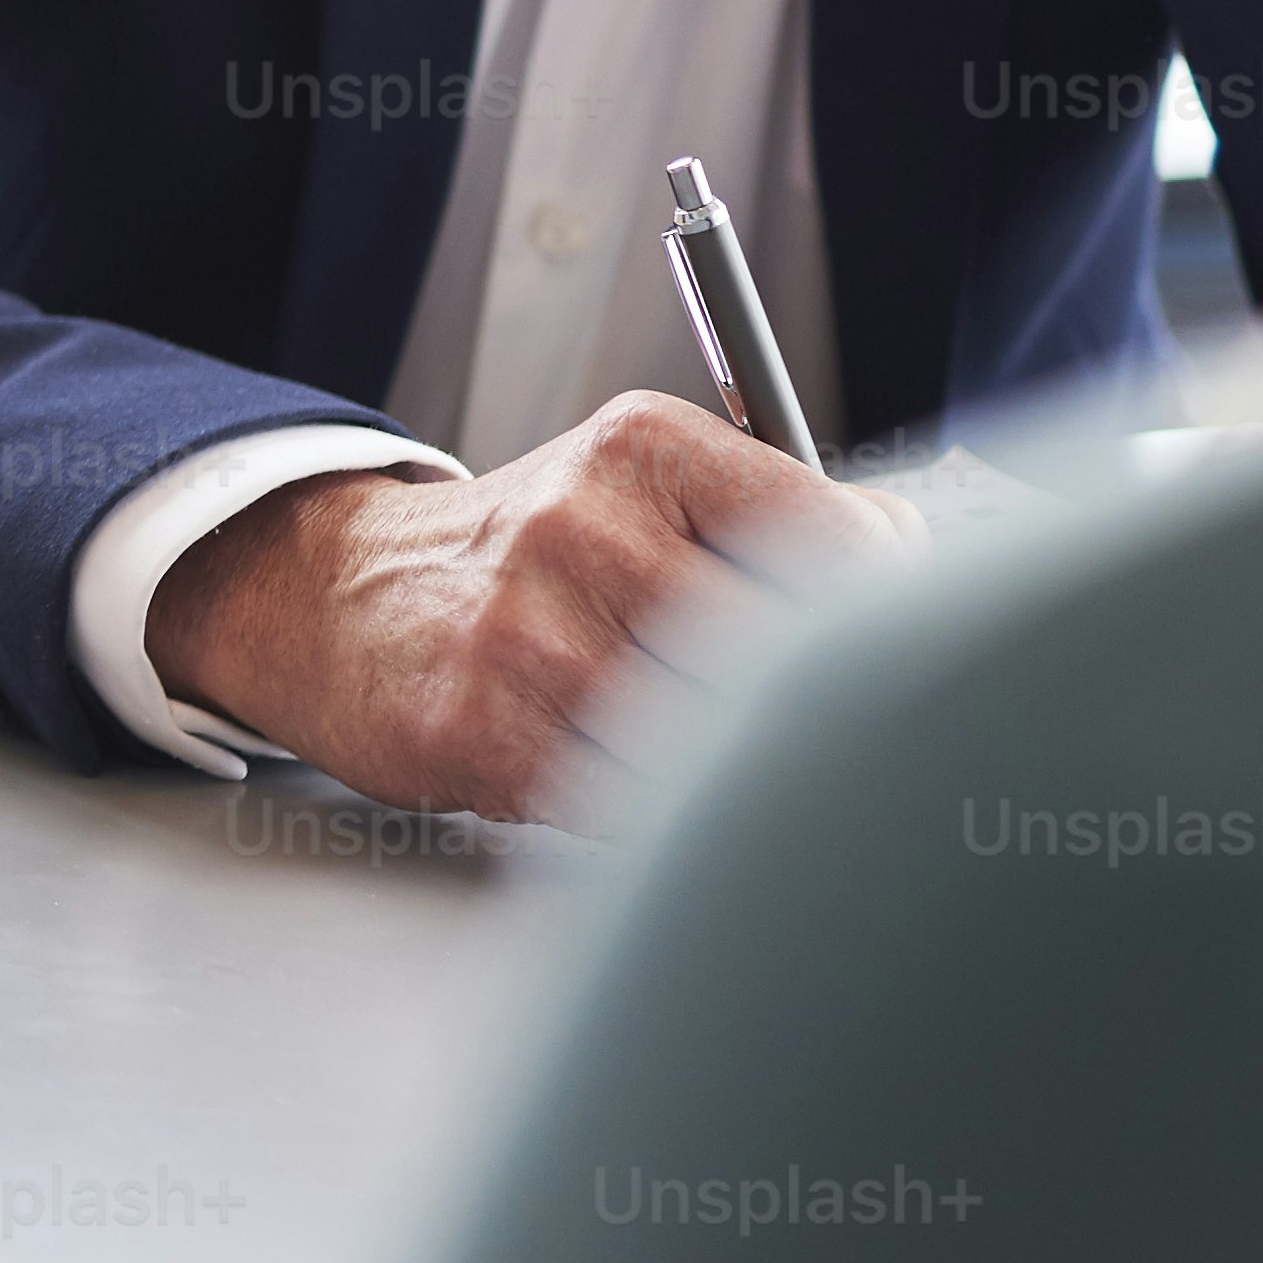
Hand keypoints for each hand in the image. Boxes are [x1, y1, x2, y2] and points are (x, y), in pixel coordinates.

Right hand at [145, 398, 903, 822]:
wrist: (345, 601)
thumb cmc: (533, 557)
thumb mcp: (640, 484)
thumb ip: (775, 514)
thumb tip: (916, 560)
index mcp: (644, 448)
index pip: (835, 537)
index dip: (893, 608)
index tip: (895, 642)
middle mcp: (584, 526)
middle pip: (789, 652)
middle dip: (818, 704)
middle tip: (827, 728)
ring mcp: (530, 634)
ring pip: (719, 740)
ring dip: (742, 773)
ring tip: (732, 762)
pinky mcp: (484, 731)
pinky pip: (635, 804)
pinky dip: (661, 815)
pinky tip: (641, 784)